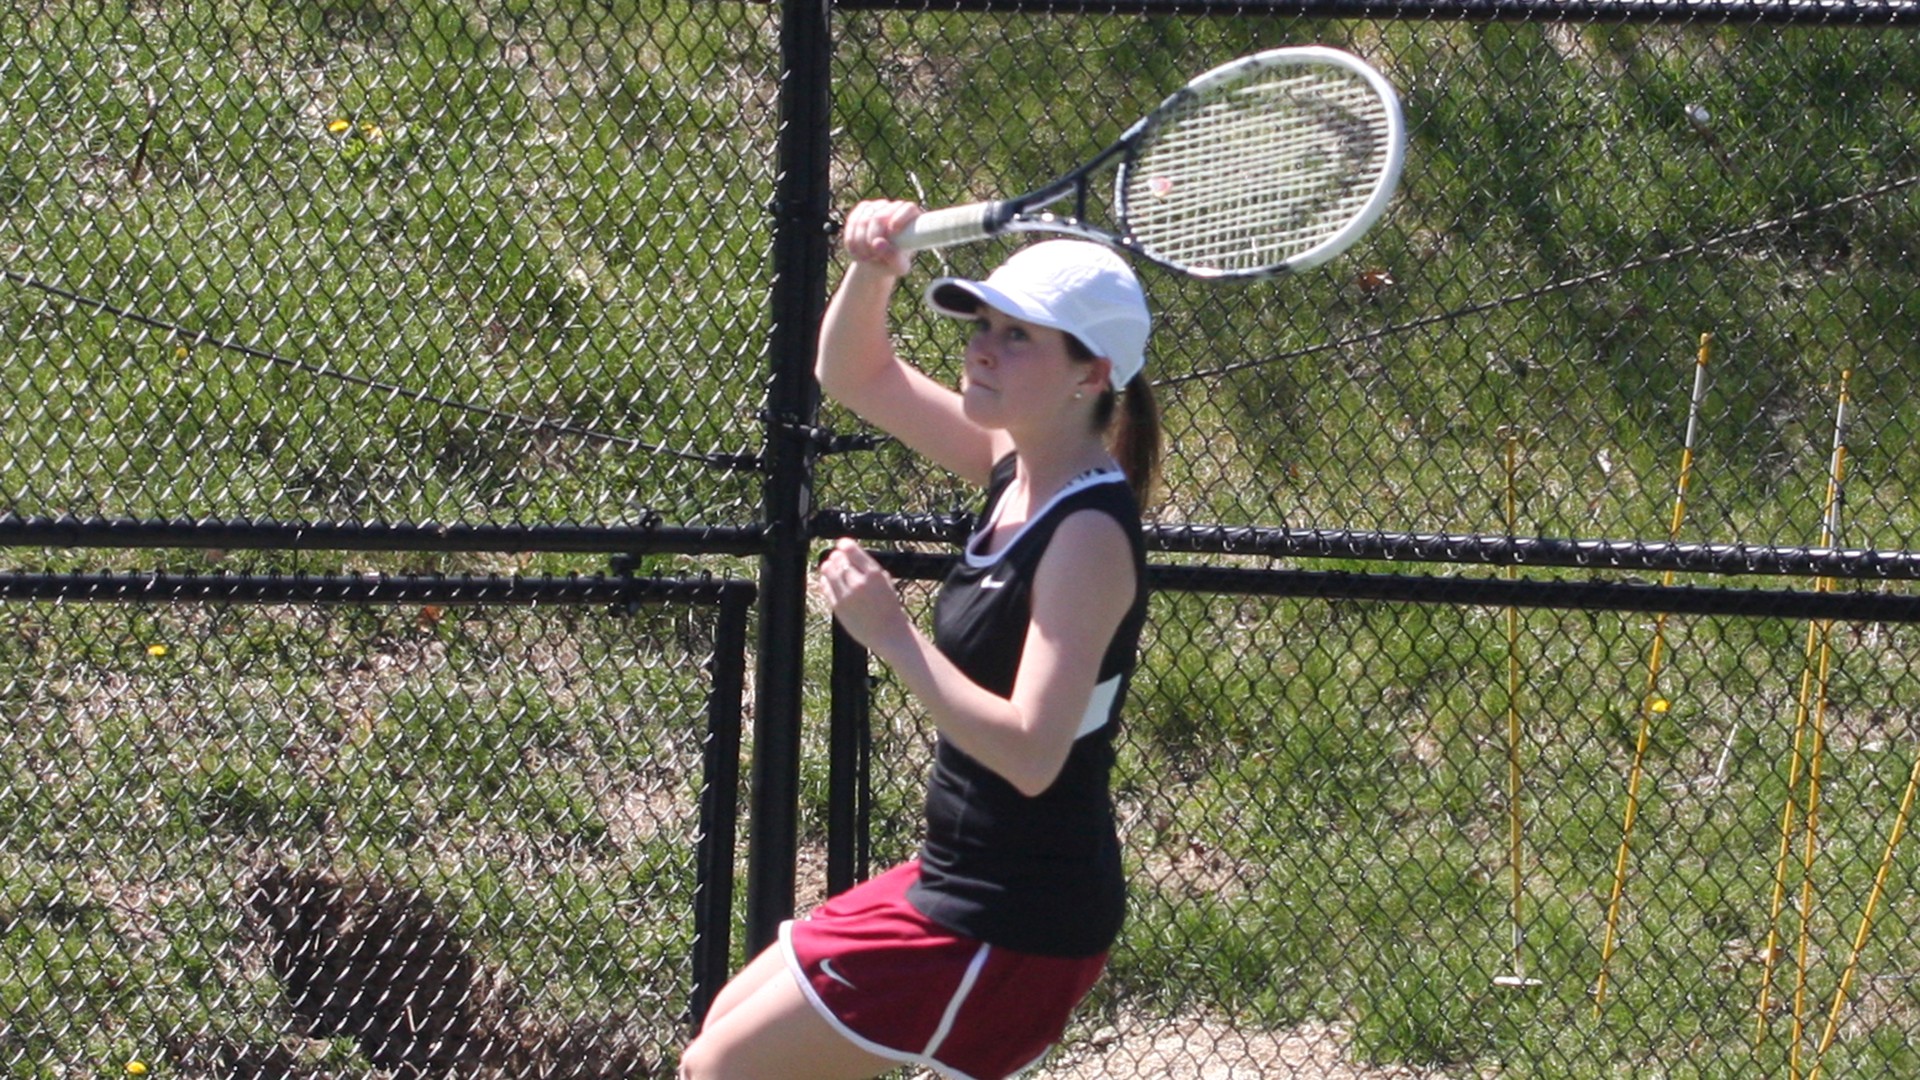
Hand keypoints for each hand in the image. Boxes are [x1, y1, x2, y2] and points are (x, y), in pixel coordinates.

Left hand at [816, 537, 914, 656]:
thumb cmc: (889, 606)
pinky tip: (828, 580)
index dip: (844, 544)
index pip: (850, 549)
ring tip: (830, 566)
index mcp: (874, 574)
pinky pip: (826, 587)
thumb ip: (868, 568)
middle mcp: (859, 582)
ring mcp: (847, 595)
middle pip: (838, 559)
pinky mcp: (838, 606)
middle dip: (837, 556)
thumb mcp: (885, 581)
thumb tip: (849, 553)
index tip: (842, 544)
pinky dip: (825, 581)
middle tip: (837, 557)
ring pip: (829, 571)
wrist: (889, 633)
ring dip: (829, 566)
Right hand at [840, 200, 921, 278]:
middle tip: (872, 256)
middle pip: (880, 217)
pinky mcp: (863, 208)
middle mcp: (895, 208)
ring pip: (863, 220)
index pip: (909, 209)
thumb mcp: (898, 268)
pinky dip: (851, 240)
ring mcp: (878, 206)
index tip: (892, 232)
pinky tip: (856, 251)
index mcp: (912, 219)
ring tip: (865, 257)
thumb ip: (894, 259)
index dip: (900, 217)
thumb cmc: (893, 264)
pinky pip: (852, 222)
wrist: (876, 262)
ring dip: (860, 243)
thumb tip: (878, 243)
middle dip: (872, 238)